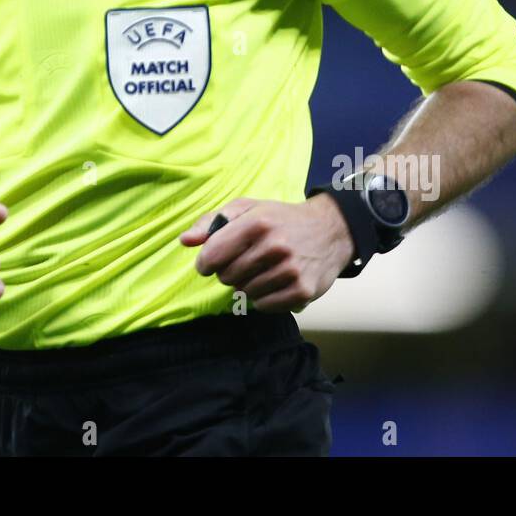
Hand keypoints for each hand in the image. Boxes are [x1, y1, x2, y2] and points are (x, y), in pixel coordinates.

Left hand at [178, 196, 354, 312]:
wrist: (329, 231)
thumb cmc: (280, 219)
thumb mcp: (247, 209)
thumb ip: (212, 222)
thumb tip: (185, 241)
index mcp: (257, 222)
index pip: (213, 254)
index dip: (205, 262)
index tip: (209, 263)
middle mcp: (275, 246)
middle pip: (227, 276)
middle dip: (228, 272)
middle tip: (242, 262)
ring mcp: (290, 270)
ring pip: (244, 293)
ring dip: (246, 285)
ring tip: (261, 270)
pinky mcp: (302, 290)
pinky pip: (264, 306)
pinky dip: (263, 299)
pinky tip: (273, 282)